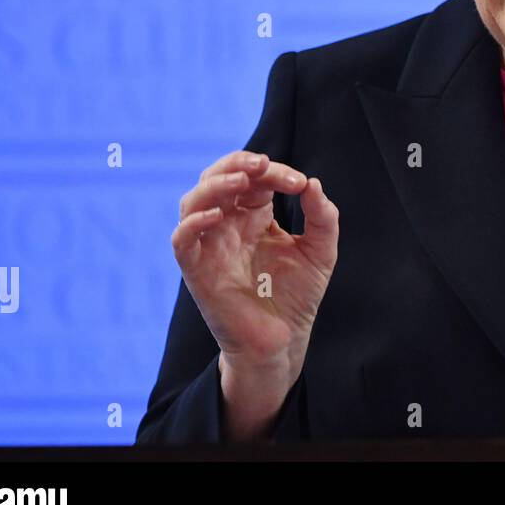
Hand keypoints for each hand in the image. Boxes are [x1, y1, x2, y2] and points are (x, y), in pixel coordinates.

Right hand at [172, 151, 339, 397]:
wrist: (284, 341)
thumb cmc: (298, 295)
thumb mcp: (320, 251)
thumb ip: (322, 218)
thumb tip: (312, 183)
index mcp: (255, 216)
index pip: (254, 178)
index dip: (274, 171)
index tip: (299, 183)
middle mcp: (228, 225)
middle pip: (217, 178)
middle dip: (237, 163)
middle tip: (262, 164)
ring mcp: (210, 246)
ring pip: (193, 201)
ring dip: (214, 184)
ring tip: (241, 180)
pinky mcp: (197, 271)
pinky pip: (181, 240)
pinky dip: (192, 223)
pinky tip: (216, 216)